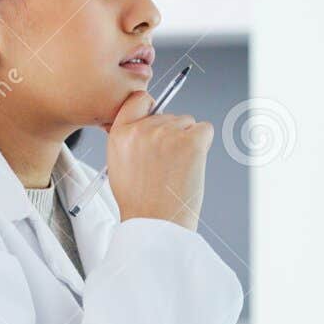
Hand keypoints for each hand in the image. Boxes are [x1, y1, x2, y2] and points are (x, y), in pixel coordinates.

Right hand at [104, 89, 212, 230]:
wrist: (156, 223)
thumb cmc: (140, 202)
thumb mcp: (118, 165)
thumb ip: (129, 140)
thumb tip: (147, 124)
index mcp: (120, 134)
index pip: (138, 100)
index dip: (151, 108)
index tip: (156, 121)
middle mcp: (142, 129)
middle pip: (168, 115)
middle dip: (171, 135)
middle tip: (167, 166)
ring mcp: (167, 133)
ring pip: (187, 123)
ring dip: (187, 141)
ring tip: (177, 170)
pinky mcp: (191, 141)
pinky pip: (205, 129)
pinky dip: (203, 144)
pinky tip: (192, 164)